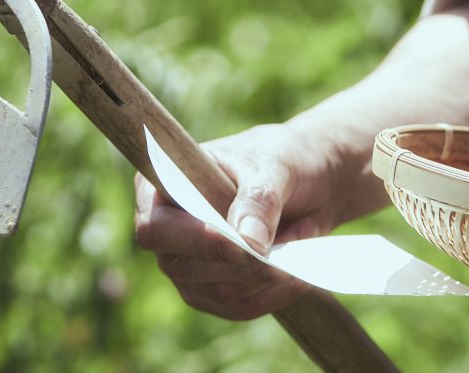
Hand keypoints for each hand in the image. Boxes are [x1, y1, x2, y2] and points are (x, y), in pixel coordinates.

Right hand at [132, 122, 345, 321]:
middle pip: (181, 266)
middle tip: (283, 254)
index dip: (193, 238)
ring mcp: (188, 265)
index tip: (237, 243)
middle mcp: (167, 230)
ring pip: (216, 291)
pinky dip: (275, 293)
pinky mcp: (215, 291)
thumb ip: (258, 200)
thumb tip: (248, 243)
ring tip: (302, 237)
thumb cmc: (280, 160)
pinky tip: (299, 270)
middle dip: (238, 264)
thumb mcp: (273, 167)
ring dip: (265, 275)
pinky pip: (241, 307)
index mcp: (163, 186)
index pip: (156, 226)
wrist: (312, 180)